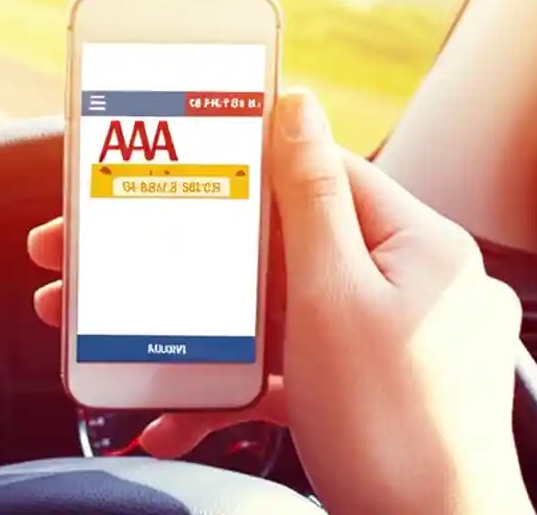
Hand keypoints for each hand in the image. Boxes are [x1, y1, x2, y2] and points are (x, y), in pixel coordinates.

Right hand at [29, 89, 530, 513]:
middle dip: (194, 262)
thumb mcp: (335, 298)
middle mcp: (413, 288)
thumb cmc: (398, 431)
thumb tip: (299, 105)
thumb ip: (311, 198)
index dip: (245, 161)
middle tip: (115, 261)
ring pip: (278, 317)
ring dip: (199, 331)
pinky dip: (236, 386)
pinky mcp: (364, 395)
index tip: (179, 157)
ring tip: (120, 338)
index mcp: (420, 247)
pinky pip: (293, 372)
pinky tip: (173, 411)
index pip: (323, 173)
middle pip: (285, 251)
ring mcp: (389, 346)